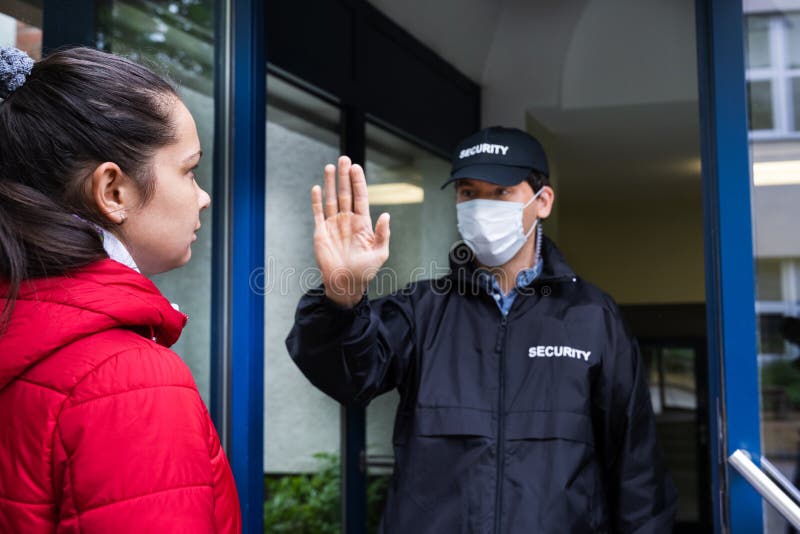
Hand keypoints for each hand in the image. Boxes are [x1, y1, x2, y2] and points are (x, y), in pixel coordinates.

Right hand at [312, 156, 390, 307]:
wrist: (345, 284)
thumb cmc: (365, 271)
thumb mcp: (380, 253)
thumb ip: (383, 234)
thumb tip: (386, 215)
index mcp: (362, 223)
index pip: (360, 197)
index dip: (358, 182)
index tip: (356, 167)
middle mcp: (347, 220)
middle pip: (346, 193)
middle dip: (344, 176)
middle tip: (344, 159)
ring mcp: (333, 225)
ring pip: (332, 199)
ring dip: (330, 183)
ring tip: (330, 167)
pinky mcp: (321, 232)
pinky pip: (318, 213)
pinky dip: (316, 201)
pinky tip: (317, 188)